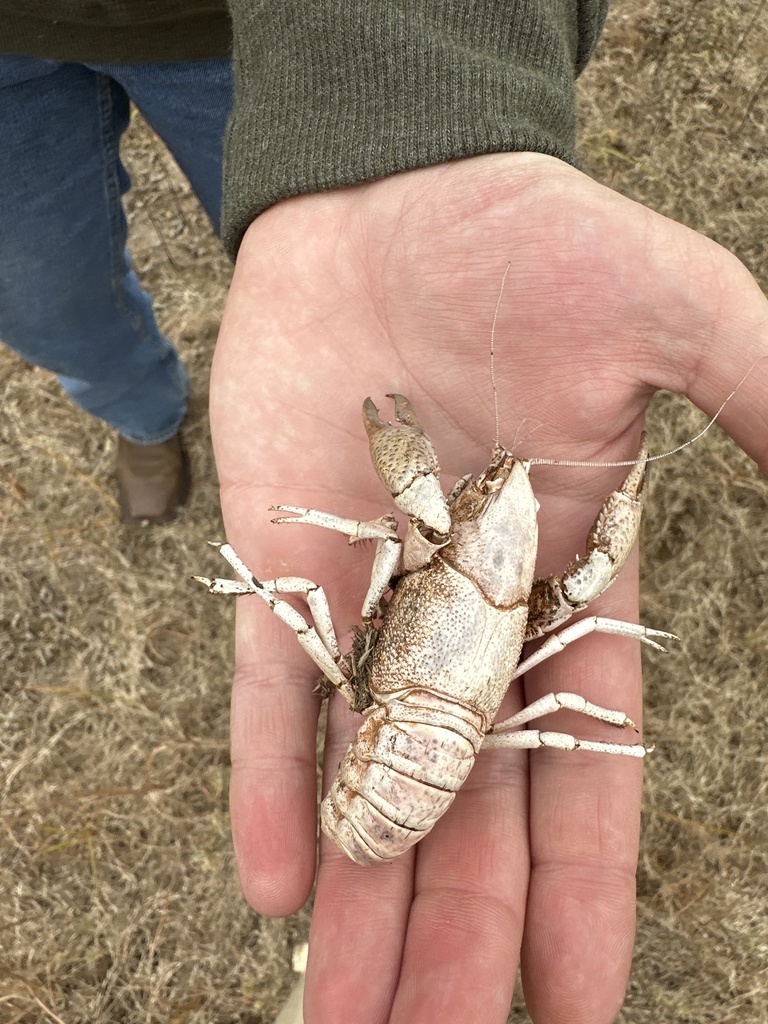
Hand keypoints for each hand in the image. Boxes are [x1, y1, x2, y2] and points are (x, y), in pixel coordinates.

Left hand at [210, 153, 767, 1023]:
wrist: (392, 191)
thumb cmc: (535, 237)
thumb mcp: (682, 317)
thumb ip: (759, 404)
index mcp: (574, 576)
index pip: (586, 765)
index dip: (580, 885)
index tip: (576, 1002)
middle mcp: (472, 609)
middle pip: (471, 801)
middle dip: (458, 930)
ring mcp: (371, 589)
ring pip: (370, 768)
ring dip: (363, 893)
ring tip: (344, 1016)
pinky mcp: (280, 555)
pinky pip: (275, 689)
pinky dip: (272, 779)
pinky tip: (270, 880)